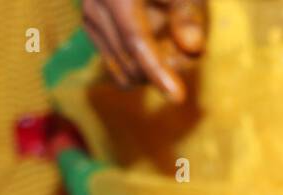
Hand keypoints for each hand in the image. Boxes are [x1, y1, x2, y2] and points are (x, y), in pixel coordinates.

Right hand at [82, 0, 206, 101]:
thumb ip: (189, 15)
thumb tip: (193, 48)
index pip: (136, 40)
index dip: (157, 70)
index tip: (178, 97)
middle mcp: (95, 6)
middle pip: (130, 61)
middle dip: (163, 68)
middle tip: (190, 54)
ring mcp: (89, 20)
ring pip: (122, 69)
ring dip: (152, 69)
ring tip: (175, 46)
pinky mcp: (92, 30)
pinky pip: (117, 65)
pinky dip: (140, 65)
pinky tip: (158, 48)